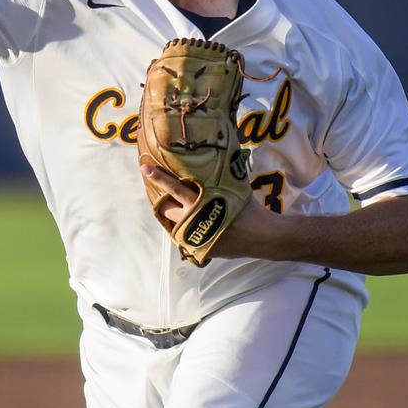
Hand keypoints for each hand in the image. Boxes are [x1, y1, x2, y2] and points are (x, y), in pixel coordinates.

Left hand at [140, 162, 271, 259]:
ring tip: (176, 207)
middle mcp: (194, 219)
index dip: (158, 176)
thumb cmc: (250, 209)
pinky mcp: (199, 249)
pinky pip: (184, 237)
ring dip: (172, 215)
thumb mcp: (233, 188)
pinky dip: (184, 228)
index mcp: (201, 203)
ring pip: (173, 224)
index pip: (173, 187)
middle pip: (165, 208)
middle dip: (161, 200)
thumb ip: (218, 178)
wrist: (261, 236)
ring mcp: (195, 236)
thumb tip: (214, 159)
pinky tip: (189, 223)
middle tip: (160, 192)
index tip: (145, 167)